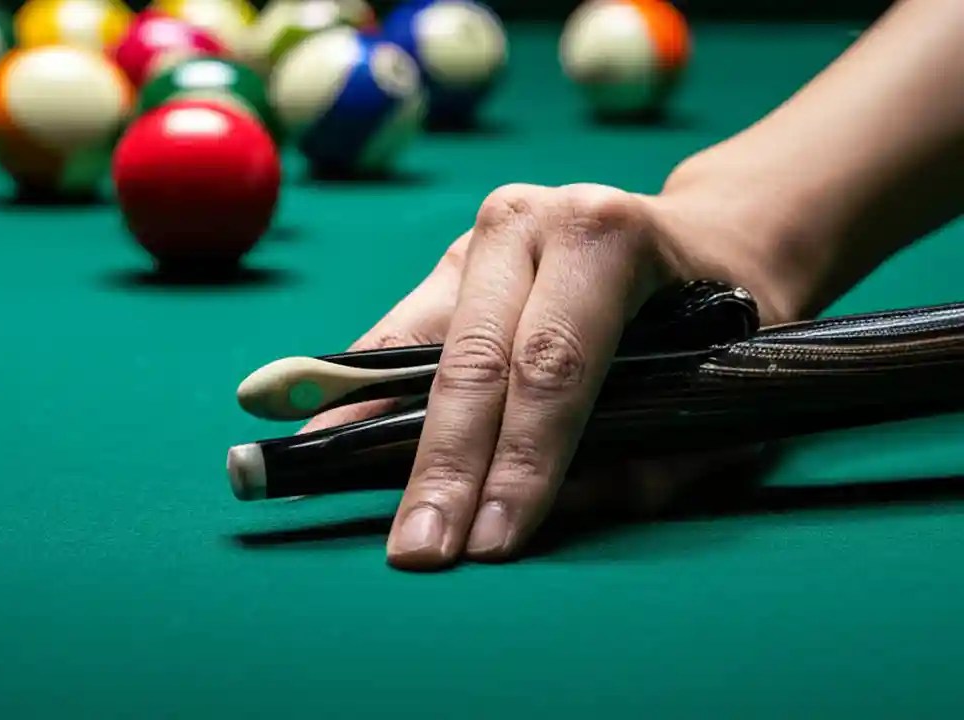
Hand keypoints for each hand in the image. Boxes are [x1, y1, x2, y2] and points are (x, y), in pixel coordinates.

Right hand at [302, 182, 796, 569]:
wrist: (714, 239)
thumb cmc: (731, 317)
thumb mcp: (730, 386)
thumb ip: (658, 455)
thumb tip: (564, 508)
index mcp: (606, 234)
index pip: (552, 364)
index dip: (518, 459)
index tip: (490, 541)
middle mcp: (531, 219)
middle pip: (471, 358)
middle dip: (442, 463)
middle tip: (416, 550)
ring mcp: (482, 237)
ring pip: (417, 342)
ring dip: (374, 422)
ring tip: (326, 481)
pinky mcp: (452, 264)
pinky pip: (399, 336)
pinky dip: (363, 388)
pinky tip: (324, 428)